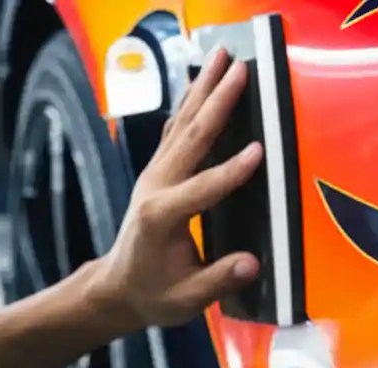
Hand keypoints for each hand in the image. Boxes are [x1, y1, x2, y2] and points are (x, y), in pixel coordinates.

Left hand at [87, 48, 263, 331]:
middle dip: (218, 100)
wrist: (118, 288)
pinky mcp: (158, 170)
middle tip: (241, 69)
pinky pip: (176, 128)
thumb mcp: (186, 299)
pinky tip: (204, 81)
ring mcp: (154, 174)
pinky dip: (192, 101)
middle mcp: (155, 187)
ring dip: (205, 87)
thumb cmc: (155, 294)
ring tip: (224, 56)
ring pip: (183, 122)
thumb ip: (218, 280)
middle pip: (191, 136)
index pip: (204, 189)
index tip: (259, 151)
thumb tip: (251, 264)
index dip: (232, 172)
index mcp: (163, 216)